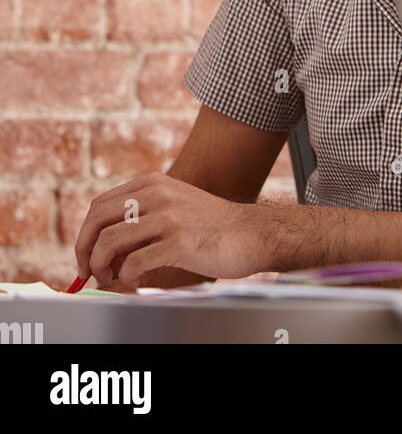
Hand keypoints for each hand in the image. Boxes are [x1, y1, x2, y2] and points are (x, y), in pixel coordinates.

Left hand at [74, 174, 287, 289]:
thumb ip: (143, 216)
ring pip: (110, 241)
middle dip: (84, 251)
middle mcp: (157, 195)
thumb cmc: (211, 227)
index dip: (85, 235)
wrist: (252, 233)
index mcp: (153, 184)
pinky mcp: (179, 242)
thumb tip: (103, 247)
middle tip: (89, 273)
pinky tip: (137, 283)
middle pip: (98, 220)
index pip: (99, 205)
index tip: (85, 258)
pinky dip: (127, 278)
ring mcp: (168, 217)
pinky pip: (134, 263)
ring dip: (101, 267)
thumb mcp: (174, 206)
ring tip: (111, 279)